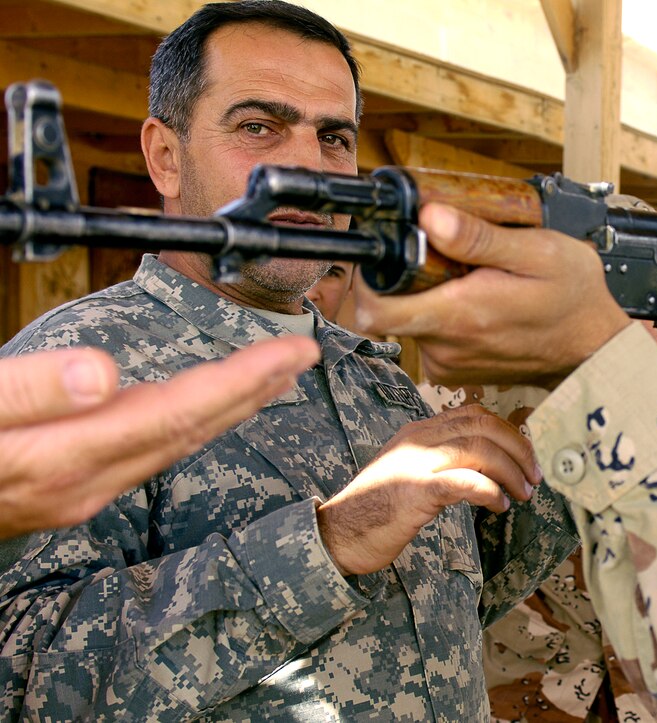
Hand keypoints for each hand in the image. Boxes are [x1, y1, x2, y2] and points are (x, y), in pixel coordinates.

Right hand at [0, 337, 319, 537]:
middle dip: (255, 389)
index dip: (244, 379)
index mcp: (69, 456)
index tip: (293, 350)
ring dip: (229, 406)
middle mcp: (88, 480)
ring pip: (177, 443)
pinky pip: (148, 452)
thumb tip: (106, 372)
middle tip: (302, 354)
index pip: (183, 410)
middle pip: (195, 428)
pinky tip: (197, 408)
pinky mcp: (67, 488)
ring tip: (269, 375)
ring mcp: (80, 490)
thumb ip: (28, 392)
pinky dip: (188, 422)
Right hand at [316, 404, 540, 575]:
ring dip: (510, 472)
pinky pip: (464, 481)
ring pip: (479, 449)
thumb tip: (487, 466)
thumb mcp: (409, 471)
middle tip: (533, 477)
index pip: (474, 414)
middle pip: (483, 426)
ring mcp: (415, 463)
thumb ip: (441, 461)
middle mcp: (418, 439)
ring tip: (521, 494)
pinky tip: (499, 505)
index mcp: (418, 431)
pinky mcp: (414, 491)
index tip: (525, 456)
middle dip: (518, 449)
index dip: (508, 432)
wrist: (336, 534)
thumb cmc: (375, 510)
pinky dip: (490, 490)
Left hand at [353, 203, 630, 388]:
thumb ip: (480, 238)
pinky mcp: (456, 370)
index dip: (368, 277)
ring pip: (413, 319)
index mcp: (459, 314)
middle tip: (450, 256)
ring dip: (431, 295)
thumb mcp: (538, 253)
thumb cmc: (574, 300)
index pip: (375, 308)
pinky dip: (445, 316)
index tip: (384, 251)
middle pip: (393, 306)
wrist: (594, 350)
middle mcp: (447, 345)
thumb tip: (430, 217)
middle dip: (410, 276)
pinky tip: (479, 302)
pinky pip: (431, 336)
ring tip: (474, 279)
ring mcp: (449, 362)